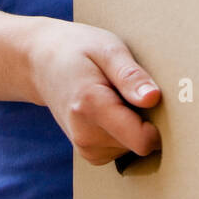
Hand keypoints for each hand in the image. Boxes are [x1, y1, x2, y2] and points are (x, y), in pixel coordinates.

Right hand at [28, 18, 161, 165]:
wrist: (40, 62)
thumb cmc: (77, 49)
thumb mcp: (107, 48)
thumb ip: (130, 75)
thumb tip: (153, 98)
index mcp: (91, 106)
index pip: (141, 139)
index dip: (158, 122)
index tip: (155, 97)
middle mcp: (85, 135)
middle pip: (139, 142)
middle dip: (144, 117)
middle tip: (127, 87)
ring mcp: (84, 146)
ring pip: (132, 147)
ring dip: (133, 123)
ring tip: (115, 93)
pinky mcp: (87, 151)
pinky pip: (121, 147)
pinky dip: (123, 129)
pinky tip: (111, 105)